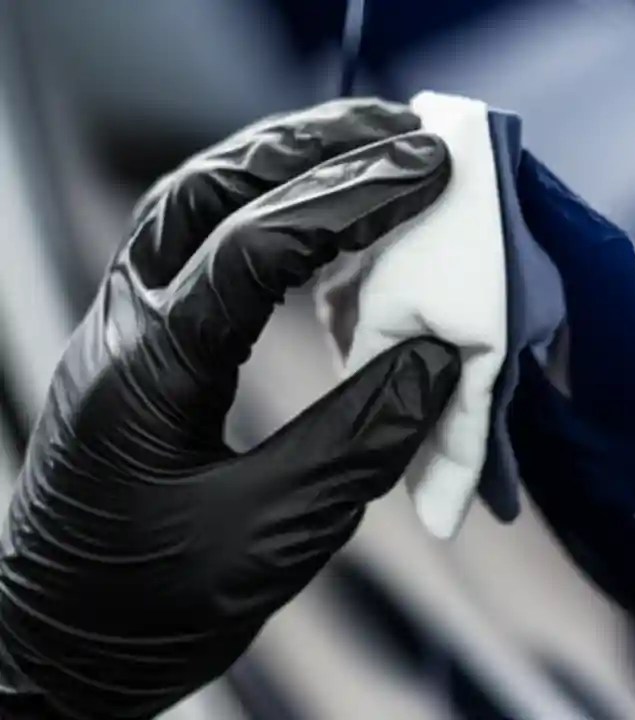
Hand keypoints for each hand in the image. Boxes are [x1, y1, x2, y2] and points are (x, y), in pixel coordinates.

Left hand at [0, 99, 458, 718]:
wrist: (56, 643)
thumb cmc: (150, 605)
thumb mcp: (268, 539)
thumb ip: (357, 444)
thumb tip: (437, 358)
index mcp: (149, 372)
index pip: (251, 250)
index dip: (348, 203)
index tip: (430, 173)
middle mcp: (123, 328)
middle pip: (205, 191)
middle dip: (309, 147)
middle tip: (402, 129)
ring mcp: (122, 328)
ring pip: (190, 203)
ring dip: (279, 160)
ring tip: (367, 144)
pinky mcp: (137, 342)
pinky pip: (193, 241)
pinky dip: (260, 204)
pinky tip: (316, 213)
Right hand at [509, 154, 634, 677]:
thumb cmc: (629, 527)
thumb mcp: (559, 464)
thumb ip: (515, 395)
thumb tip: (465, 329)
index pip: (598, 255)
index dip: (550, 201)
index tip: (501, 155)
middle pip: (596, 251)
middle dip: (542, 203)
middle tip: (478, 162)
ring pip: (592, 276)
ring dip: (544, 234)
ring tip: (482, 204)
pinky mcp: (627, 374)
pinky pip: (586, 308)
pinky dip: (548, 278)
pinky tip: (503, 275)